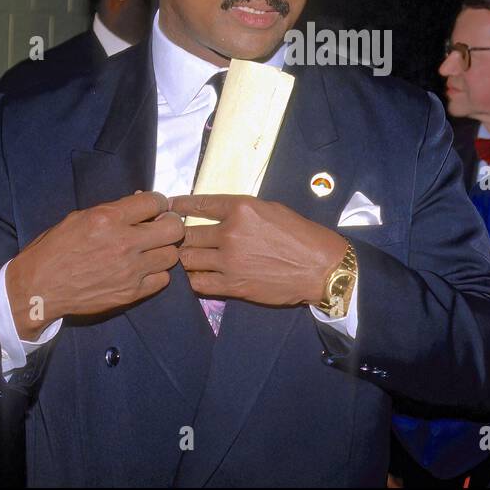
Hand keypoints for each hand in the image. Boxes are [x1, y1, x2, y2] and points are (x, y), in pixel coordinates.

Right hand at [6, 191, 183, 339]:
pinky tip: (143, 270)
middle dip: (170, 224)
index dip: (158, 202)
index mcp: (108, 218)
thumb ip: (113, 210)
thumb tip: (140, 203)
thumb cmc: (55, 248)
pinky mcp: (131, 293)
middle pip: (174, 229)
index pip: (155, 201)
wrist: (39, 288)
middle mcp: (124, 243)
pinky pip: (162, 280)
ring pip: (172, 255)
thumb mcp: (80, 217)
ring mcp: (130, 270)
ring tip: (150, 250)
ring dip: (163, 250)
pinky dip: (156, 274)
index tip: (154, 208)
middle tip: (160, 227)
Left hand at [170, 195, 346, 306]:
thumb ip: (241, 210)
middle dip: (179, 236)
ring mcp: (229, 261)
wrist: (319, 267)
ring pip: (188, 259)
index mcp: (241, 208)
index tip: (170, 207)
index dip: (179, 206)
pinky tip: (200, 274)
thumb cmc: (299, 234)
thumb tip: (217, 212)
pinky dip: (195, 278)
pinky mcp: (232, 285)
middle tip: (176, 238)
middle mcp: (230, 232)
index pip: (198, 204)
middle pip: (187, 234)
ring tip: (189, 257)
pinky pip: (198, 283)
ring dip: (186, 257)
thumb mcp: (270, 209)